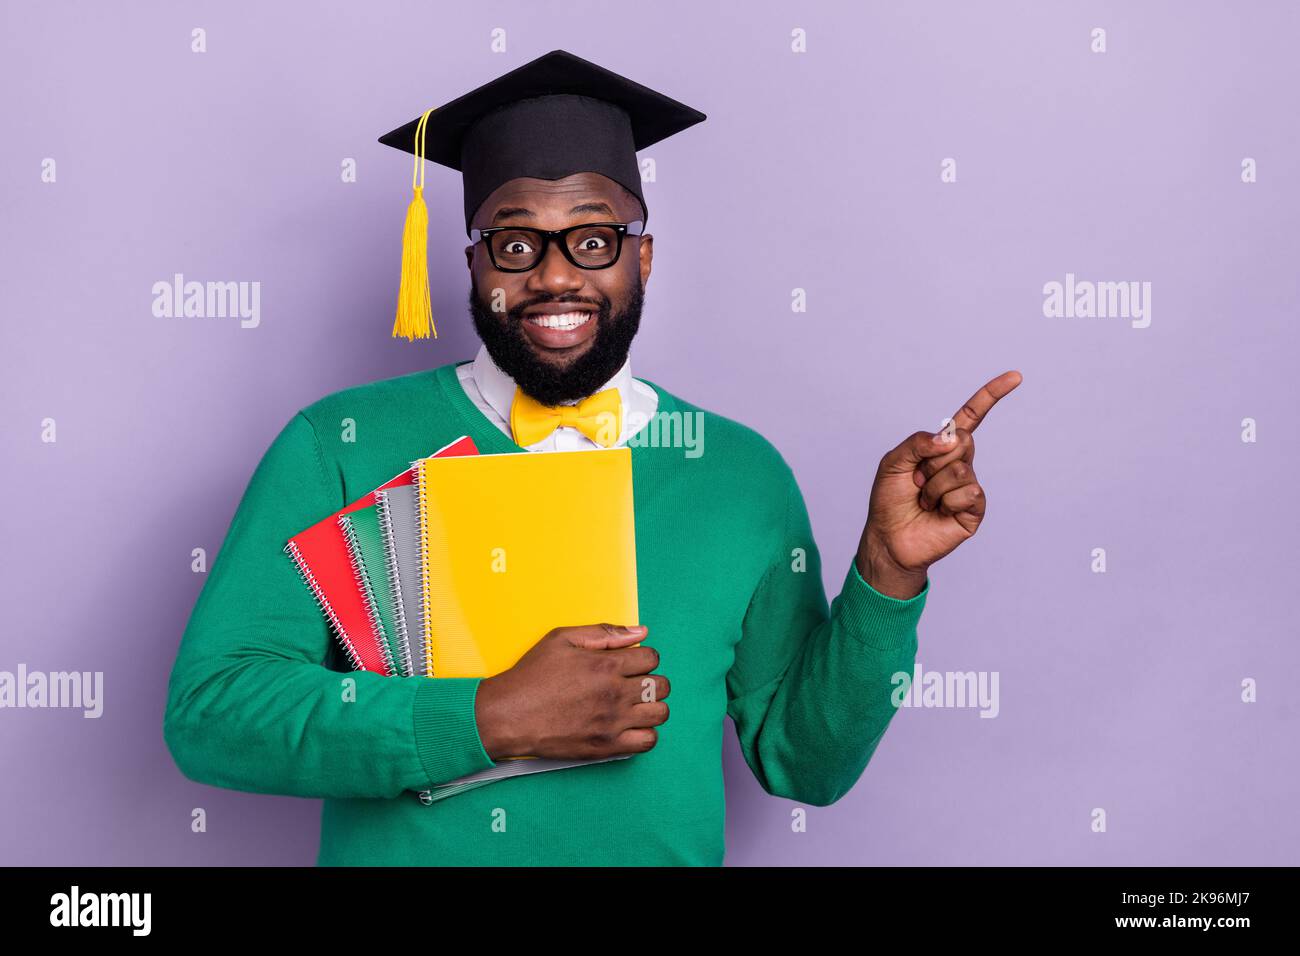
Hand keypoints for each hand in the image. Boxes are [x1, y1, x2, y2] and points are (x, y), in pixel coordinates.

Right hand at [473, 623, 669, 760]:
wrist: (509, 715)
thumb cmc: (532, 675)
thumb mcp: (562, 639)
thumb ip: (605, 632)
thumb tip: (641, 632)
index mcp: (606, 665)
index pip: (652, 658)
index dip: (644, 658)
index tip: (631, 664)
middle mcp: (615, 694)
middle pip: (661, 686)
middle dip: (652, 680)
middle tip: (634, 683)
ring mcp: (613, 722)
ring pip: (660, 713)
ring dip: (652, 706)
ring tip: (633, 704)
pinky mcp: (607, 747)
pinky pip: (648, 741)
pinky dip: (645, 733)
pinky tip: (630, 725)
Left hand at [856, 370, 1022, 597]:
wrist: (889, 538)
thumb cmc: (889, 500)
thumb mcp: (893, 462)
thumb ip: (917, 443)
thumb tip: (951, 437)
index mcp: (942, 448)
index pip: (971, 417)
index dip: (991, 396)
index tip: (1015, 377)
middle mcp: (960, 464)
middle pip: (962, 442)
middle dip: (932, 460)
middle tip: (917, 480)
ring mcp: (969, 487)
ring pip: (960, 469)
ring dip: (933, 485)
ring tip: (924, 500)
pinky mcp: (974, 510)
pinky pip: (969, 491)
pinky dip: (946, 500)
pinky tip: (938, 512)